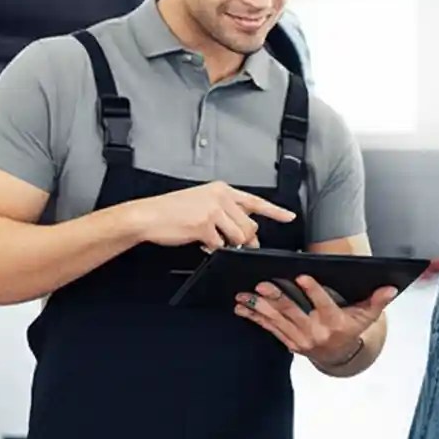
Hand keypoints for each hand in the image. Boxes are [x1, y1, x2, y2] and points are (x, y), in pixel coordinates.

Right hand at [125, 181, 294, 249]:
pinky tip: (201, 243)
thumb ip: (226, 213)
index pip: (255, 200)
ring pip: (238, 237)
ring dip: (228, 245)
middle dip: (245, 240)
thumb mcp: (202, 202)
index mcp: (222, 190)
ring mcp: (213, 210)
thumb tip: (245, 234)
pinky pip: (220, 246)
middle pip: (249, 225)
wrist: (148, 215)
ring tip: (212, 240)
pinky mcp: (204, 225)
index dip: (275, 211)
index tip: (290, 217)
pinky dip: (212, 249)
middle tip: (233, 245)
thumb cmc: (172, 211)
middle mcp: (220, 197)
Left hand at [234, 275, 396, 363]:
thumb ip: (377, 301)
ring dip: (259, 307)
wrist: (339, 355)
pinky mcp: (288, 341)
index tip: (302, 276)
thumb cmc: (351, 328)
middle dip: (276, 297)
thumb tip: (391, 288)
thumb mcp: (366, 316)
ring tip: (244, 295)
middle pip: (293, 311)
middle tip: (262, 283)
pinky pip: (269, 328)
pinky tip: (242, 307)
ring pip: (277, 320)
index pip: (323, 304)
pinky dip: (255, 317)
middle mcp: (315, 332)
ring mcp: (299, 338)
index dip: (312, 291)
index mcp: (334, 322)